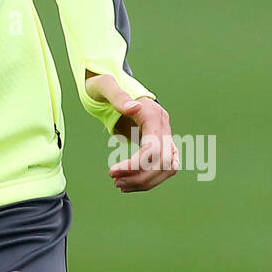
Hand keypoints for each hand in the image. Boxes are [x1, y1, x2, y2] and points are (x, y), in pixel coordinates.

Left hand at [84, 71, 178, 193]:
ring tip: (119, 185)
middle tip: (114, 181)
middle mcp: (163, 125)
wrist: (112, 88)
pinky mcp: (161, 144)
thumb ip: (117, 96)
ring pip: (167, 168)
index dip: (136, 164)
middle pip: (163, 162)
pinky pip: (163, 168)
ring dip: (145, 182)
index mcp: (152, 114)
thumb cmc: (104, 87)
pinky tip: (129, 183)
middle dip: (139, 176)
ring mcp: (165, 135)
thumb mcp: (104, 86)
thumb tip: (132, 108)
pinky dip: (149, 179)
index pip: (154, 148)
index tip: (112, 172)